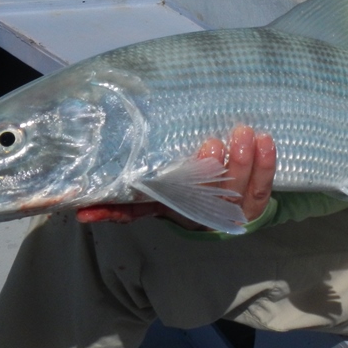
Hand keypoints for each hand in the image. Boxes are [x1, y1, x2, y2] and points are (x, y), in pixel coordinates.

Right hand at [75, 124, 276, 228]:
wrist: (226, 203)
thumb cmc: (183, 190)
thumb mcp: (155, 197)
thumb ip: (122, 204)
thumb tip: (81, 212)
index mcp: (176, 211)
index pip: (155, 209)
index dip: (133, 207)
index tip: (129, 188)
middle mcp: (204, 215)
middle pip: (209, 198)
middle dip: (212, 173)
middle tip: (211, 144)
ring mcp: (233, 210)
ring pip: (241, 191)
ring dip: (243, 163)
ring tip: (243, 133)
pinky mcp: (256, 201)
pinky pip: (264, 185)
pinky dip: (266, 164)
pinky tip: (265, 140)